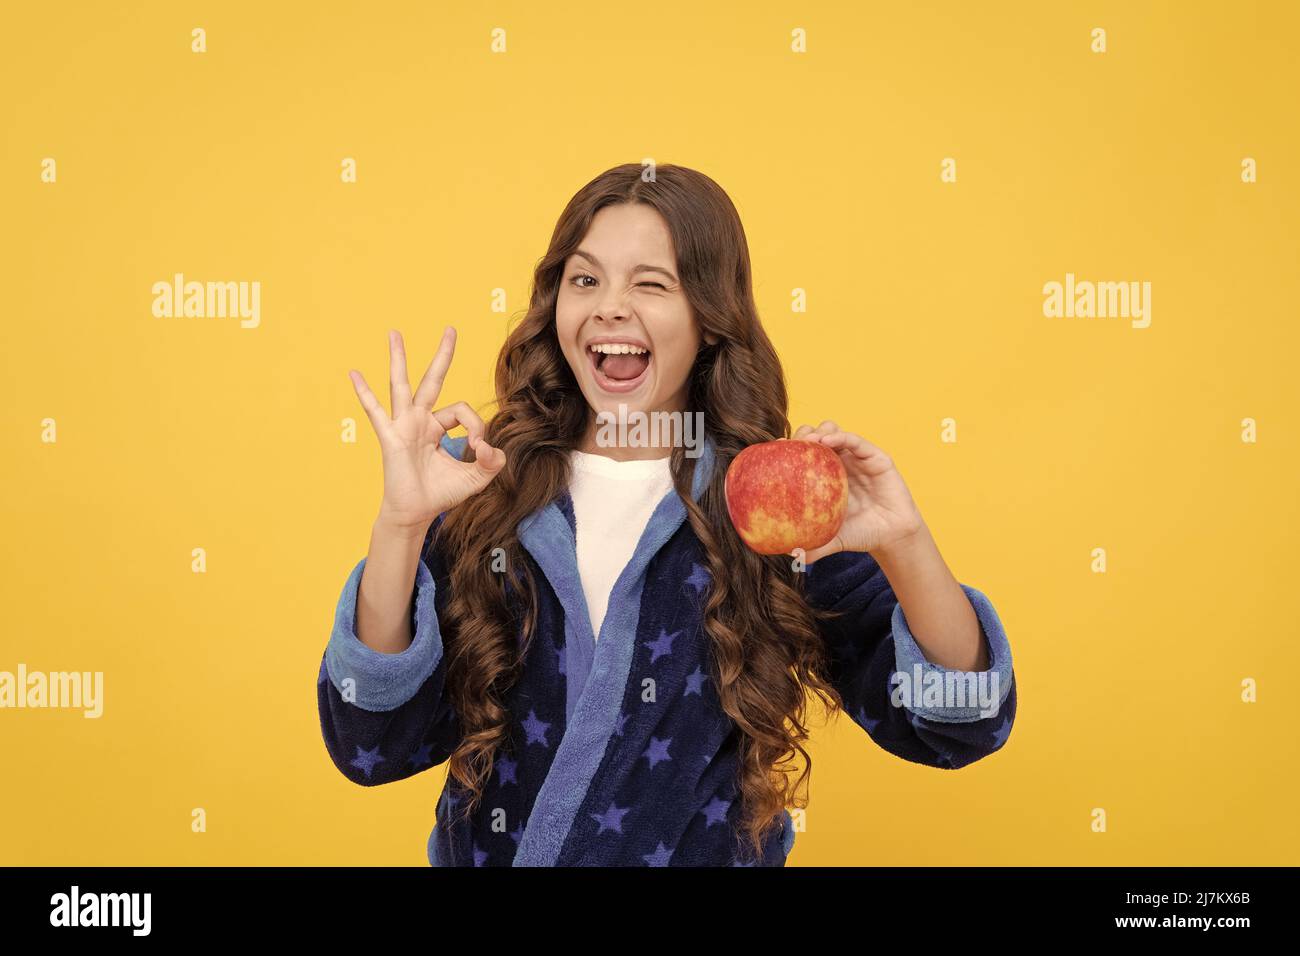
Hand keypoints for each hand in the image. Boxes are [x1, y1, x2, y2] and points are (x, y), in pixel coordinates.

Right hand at [349, 327, 506, 530]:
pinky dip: (364, 393)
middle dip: (443, 355)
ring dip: (399, 359)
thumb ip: (490, 463)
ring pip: (402, 386)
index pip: (462, 411)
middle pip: (433, 380)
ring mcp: (403, 426)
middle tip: (451, 329)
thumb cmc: (441, 494)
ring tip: (395, 333)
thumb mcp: (475, 478)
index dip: (477, 427)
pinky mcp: (391, 437)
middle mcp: (420, 420)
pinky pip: (376, 412)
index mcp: (438, 426)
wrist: (415, 514)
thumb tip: (491, 448)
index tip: (480, 449)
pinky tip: (354, 374)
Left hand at [792, 421, 924, 562]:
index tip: (774, 451)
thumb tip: (792, 557)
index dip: (788, 449)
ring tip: (808, 441)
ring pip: (834, 431)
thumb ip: (813, 547)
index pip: (803, 454)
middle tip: (790, 446)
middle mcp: (838, 463)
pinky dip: (840, 437)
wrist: (892, 537)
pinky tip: (826, 442)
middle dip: (801, 435)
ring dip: (819, 431)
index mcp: (824, 476)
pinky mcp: (875, 457)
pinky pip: (855, 441)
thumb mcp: (832, 539)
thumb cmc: (860, 533)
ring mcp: (856, 458)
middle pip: (815, 436)